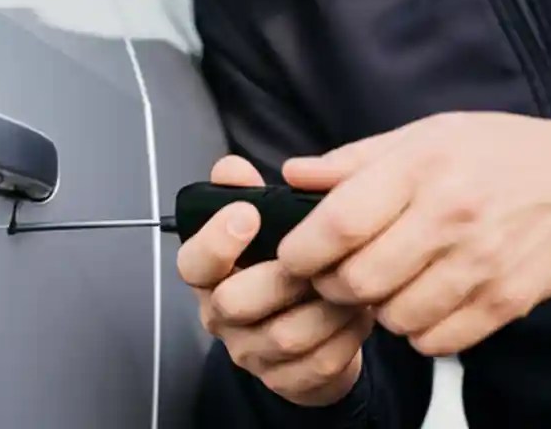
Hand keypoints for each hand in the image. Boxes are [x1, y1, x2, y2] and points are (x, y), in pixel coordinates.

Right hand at [177, 156, 371, 406]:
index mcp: (210, 275)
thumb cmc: (282, 267)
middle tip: (317, 259)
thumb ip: (245, 191)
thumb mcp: (265, 224)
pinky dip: (346, 336)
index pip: (192, 263)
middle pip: (234, 303)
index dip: (214, 239)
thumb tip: (231, 169)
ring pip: (285, 336)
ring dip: (326, 306)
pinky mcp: (285, 381)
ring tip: (354, 282)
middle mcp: (221, 315)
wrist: (310, 331)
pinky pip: (318, 363)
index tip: (247, 214)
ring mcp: (251, 352)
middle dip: (281, 277)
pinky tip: (359, 314)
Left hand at [276, 112, 550, 356]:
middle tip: (336, 274)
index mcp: (422, 169)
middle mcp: (451, 217)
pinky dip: (417, 330)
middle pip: (359, 280)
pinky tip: (423, 300)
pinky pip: (436, 340)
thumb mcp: (422, 136)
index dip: (303, 249)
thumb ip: (353, 161)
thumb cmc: (493, 153)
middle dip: (332, 285)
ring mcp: (482, 264)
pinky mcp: (506, 301)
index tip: (294, 254)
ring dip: (377, 309)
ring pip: (394, 317)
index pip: (340, 223)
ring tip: (386, 284)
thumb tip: (292, 175)